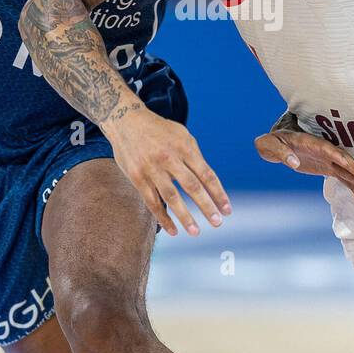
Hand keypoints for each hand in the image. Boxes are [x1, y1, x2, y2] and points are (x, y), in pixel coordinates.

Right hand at [104, 107, 230, 236]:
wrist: (126, 121)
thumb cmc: (159, 130)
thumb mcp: (181, 135)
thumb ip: (194, 157)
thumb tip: (208, 182)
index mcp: (184, 146)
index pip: (206, 174)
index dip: (218, 193)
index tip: (227, 209)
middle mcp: (169, 158)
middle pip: (191, 186)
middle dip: (206, 206)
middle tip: (217, 223)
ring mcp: (152, 168)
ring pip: (171, 197)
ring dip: (185, 217)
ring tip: (196, 232)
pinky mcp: (137, 177)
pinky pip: (152, 201)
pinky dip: (163, 217)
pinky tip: (173, 229)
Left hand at [254, 128, 353, 202]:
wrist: (275, 142)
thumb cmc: (272, 141)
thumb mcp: (270, 145)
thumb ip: (281, 153)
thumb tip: (293, 162)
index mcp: (309, 142)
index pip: (326, 149)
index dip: (337, 156)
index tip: (348, 164)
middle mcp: (322, 149)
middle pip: (341, 159)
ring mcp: (325, 159)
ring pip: (345, 169)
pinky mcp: (326, 167)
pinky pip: (341, 175)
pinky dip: (350, 185)